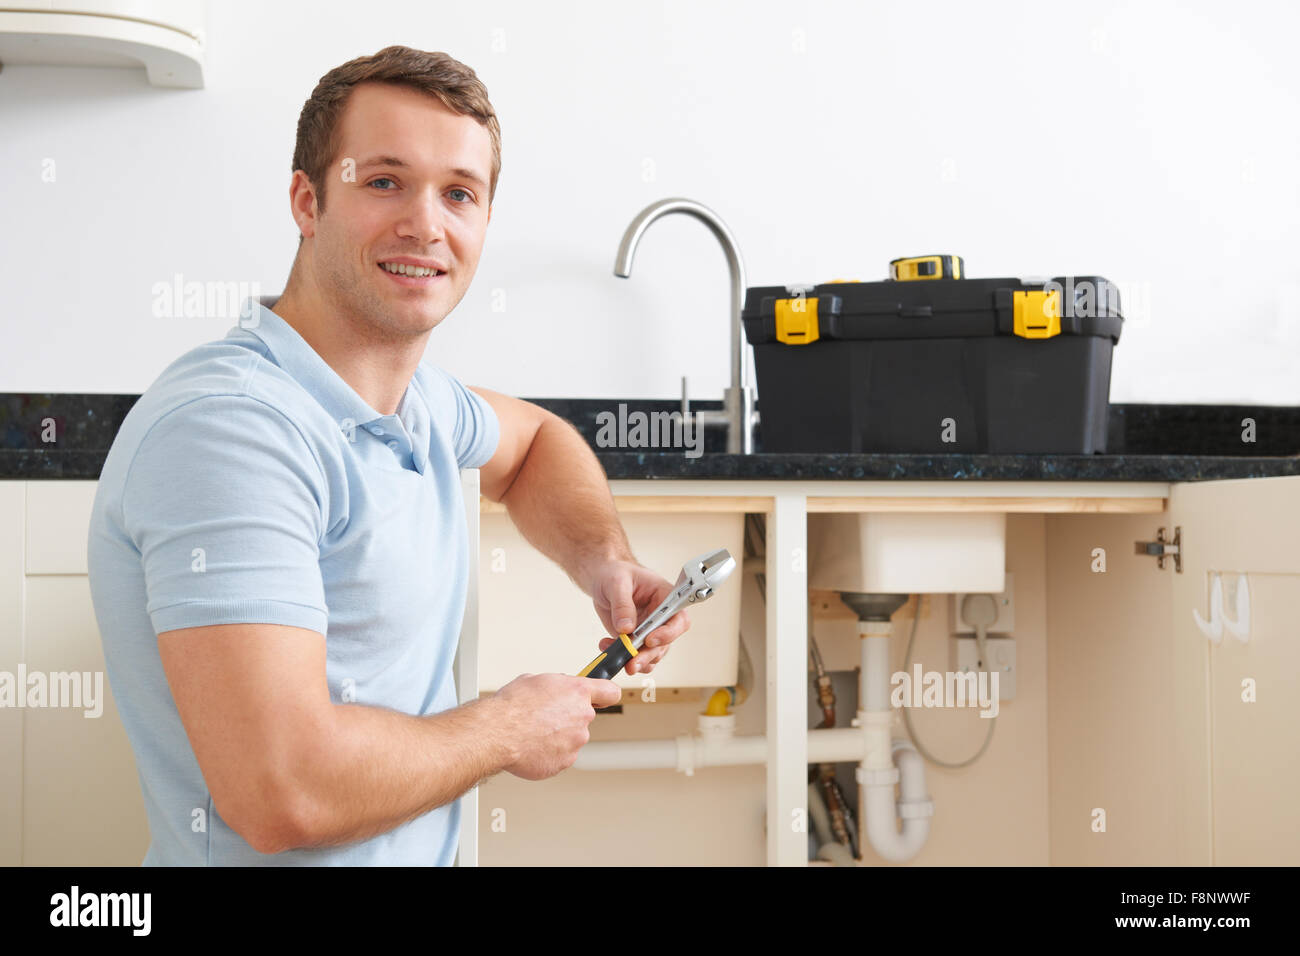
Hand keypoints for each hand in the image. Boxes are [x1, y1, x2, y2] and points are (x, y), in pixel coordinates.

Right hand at [494, 673, 621, 779]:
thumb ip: (556, 686)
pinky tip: (532, 746)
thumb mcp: (534, 680)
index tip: (601, 697)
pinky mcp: (565, 762)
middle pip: (584, 717)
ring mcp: (576, 742)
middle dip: (568, 717)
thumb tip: (557, 690)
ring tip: (533, 732)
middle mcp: (582, 717)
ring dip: (557, 736)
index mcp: (578, 692)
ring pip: (571, 738)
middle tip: (545, 717)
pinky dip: (549, 753)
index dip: (605, 695)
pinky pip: (561, 756)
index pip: (610, 692)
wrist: (497, 734)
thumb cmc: (511, 707)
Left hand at [587, 559, 690, 674]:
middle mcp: (661, 617)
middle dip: (648, 655)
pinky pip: (635, 655)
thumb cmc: (615, 573)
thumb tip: (626, 629)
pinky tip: (607, 647)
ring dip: (636, 661)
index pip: (678, 619)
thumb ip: (622, 604)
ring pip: (652, 654)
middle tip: (632, 663)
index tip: (649, 639)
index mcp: (665, 597)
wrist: (603, 580)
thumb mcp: (616, 582)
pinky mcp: (636, 640)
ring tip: (616, 656)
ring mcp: (649, 630)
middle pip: (665, 643)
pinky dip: (621, 658)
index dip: (669, 633)